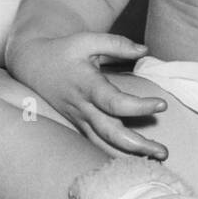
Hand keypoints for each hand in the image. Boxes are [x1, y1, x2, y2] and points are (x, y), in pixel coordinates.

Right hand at [7, 32, 168, 158]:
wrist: (33, 65)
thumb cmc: (63, 51)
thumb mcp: (88, 40)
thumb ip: (117, 44)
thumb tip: (145, 50)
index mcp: (86, 85)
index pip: (114, 103)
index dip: (139, 107)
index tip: (162, 105)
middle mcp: (82, 107)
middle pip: (110, 133)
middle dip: (138, 145)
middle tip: (164, 152)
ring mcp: (79, 120)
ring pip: (103, 144)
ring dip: (130, 155)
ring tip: (157, 159)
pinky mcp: (79, 125)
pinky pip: (97, 144)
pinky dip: (117, 153)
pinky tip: (139, 157)